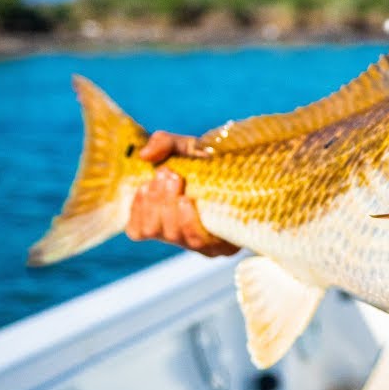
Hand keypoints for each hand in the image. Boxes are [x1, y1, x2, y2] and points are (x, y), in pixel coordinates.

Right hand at [124, 131, 239, 256]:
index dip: (137, 209)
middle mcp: (181, 235)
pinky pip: (198, 242)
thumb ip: (163, 144)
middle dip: (156, 201)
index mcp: (165, 218)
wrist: (251, 166)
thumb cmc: (211, 159)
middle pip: (155, 231)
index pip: (138, 230)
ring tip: (176, 180)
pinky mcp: (224, 245)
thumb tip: (144, 155)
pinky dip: (187, 221)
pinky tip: (186, 201)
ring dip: (169, 208)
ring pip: (174, 236)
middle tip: (166, 174)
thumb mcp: (185, 146)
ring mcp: (202, 244)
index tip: (146, 184)